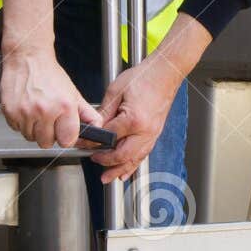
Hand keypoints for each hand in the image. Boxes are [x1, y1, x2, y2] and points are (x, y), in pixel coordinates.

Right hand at [0, 49, 101, 147]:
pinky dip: (21, 123)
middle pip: (47, 143)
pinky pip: (17, 129)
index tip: (64, 132)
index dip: (66, 137)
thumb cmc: (50, 74)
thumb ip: (87, 114)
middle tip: (48, 119)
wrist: (28, 58)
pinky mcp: (10, 111)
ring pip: (30, 137)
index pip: (67, 141)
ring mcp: (25, 112)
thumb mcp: (73, 93)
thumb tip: (97, 129)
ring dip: (34, 129)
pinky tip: (26, 109)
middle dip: (48, 134)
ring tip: (37, 112)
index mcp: (64, 106)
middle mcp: (44, 110)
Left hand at [91, 56, 183, 181]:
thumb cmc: (144, 77)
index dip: (94, 142)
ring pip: (135, 158)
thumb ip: (104, 112)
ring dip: (121, 169)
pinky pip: (144, 154)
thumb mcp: (116, 91)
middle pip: (123, 155)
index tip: (84, 143)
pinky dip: (134, 164)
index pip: (108, 137)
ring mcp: (152, 134)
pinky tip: (126, 171)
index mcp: (133, 119)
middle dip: (107, 163)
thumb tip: (94, 126)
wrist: (165, 73)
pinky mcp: (155, 133)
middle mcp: (145, 131)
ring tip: (109, 178)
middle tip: (94, 162)